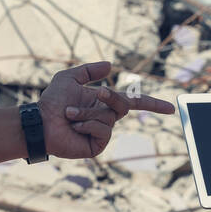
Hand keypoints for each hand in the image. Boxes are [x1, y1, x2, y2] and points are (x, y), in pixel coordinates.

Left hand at [37, 60, 174, 158]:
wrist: (40, 122)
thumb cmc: (52, 101)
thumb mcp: (69, 78)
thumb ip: (90, 71)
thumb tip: (110, 65)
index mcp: (104, 103)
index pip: (134, 103)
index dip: (153, 105)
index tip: (171, 108)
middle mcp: (106, 118)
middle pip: (123, 105)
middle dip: (110, 98)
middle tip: (97, 94)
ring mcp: (102, 133)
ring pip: (108, 117)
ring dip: (87, 113)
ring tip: (69, 115)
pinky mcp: (97, 146)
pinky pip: (103, 130)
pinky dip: (87, 125)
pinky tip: (74, 127)